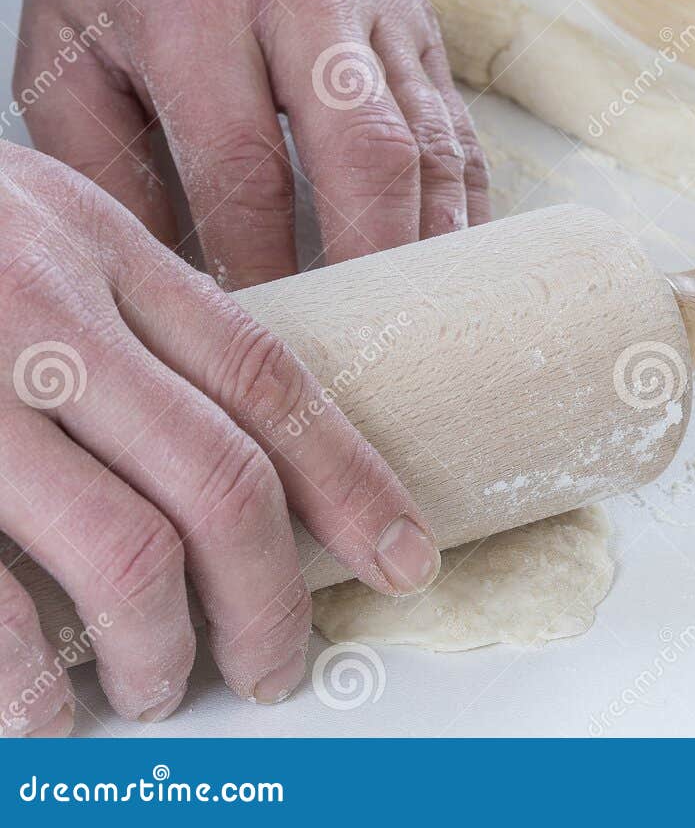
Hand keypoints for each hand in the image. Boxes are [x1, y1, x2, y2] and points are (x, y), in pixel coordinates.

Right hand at [0, 142, 440, 735]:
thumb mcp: (36, 227)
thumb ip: (133, 314)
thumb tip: (249, 442)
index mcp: (102, 251)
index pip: (271, 379)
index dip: (355, 483)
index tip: (408, 560)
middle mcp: (42, 313)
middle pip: (222, 484)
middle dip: (274, 600)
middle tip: (280, 665)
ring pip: (127, 556)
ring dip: (168, 651)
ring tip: (167, 686)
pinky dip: (33, 687)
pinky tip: (52, 715)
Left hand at [14, 0, 487, 288]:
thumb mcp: (62, 35)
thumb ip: (97, 161)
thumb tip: (161, 276)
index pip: (242, 165)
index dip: (256, 267)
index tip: (256, 335)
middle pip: (367, 153)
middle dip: (369, 265)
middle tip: (361, 348)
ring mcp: (379, 6)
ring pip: (433, 145)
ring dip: (429, 248)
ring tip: (416, 328)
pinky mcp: (422, 26)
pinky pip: (459, 132)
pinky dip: (460, 209)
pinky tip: (448, 269)